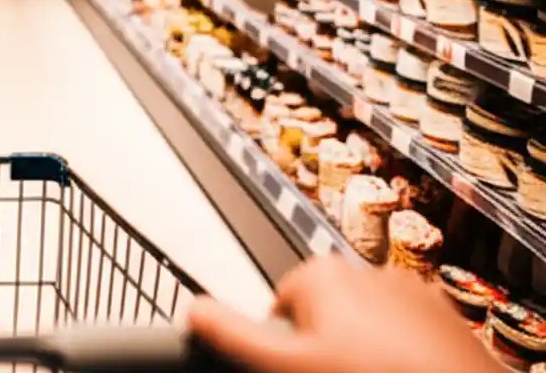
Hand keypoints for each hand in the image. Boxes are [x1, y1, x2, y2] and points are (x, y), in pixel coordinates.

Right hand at [190, 256, 500, 372]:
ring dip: (362, 355)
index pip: (277, 312)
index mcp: (320, 275)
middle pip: (320, 319)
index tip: (299, 372)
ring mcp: (408, 294)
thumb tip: (193, 310)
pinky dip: (398, 358)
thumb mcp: (285, 365)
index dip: (283, 352)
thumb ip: (233, 334)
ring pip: (362, 329)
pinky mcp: (441, 318)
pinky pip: (402, 337)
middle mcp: (364, 271)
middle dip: (322, 351)